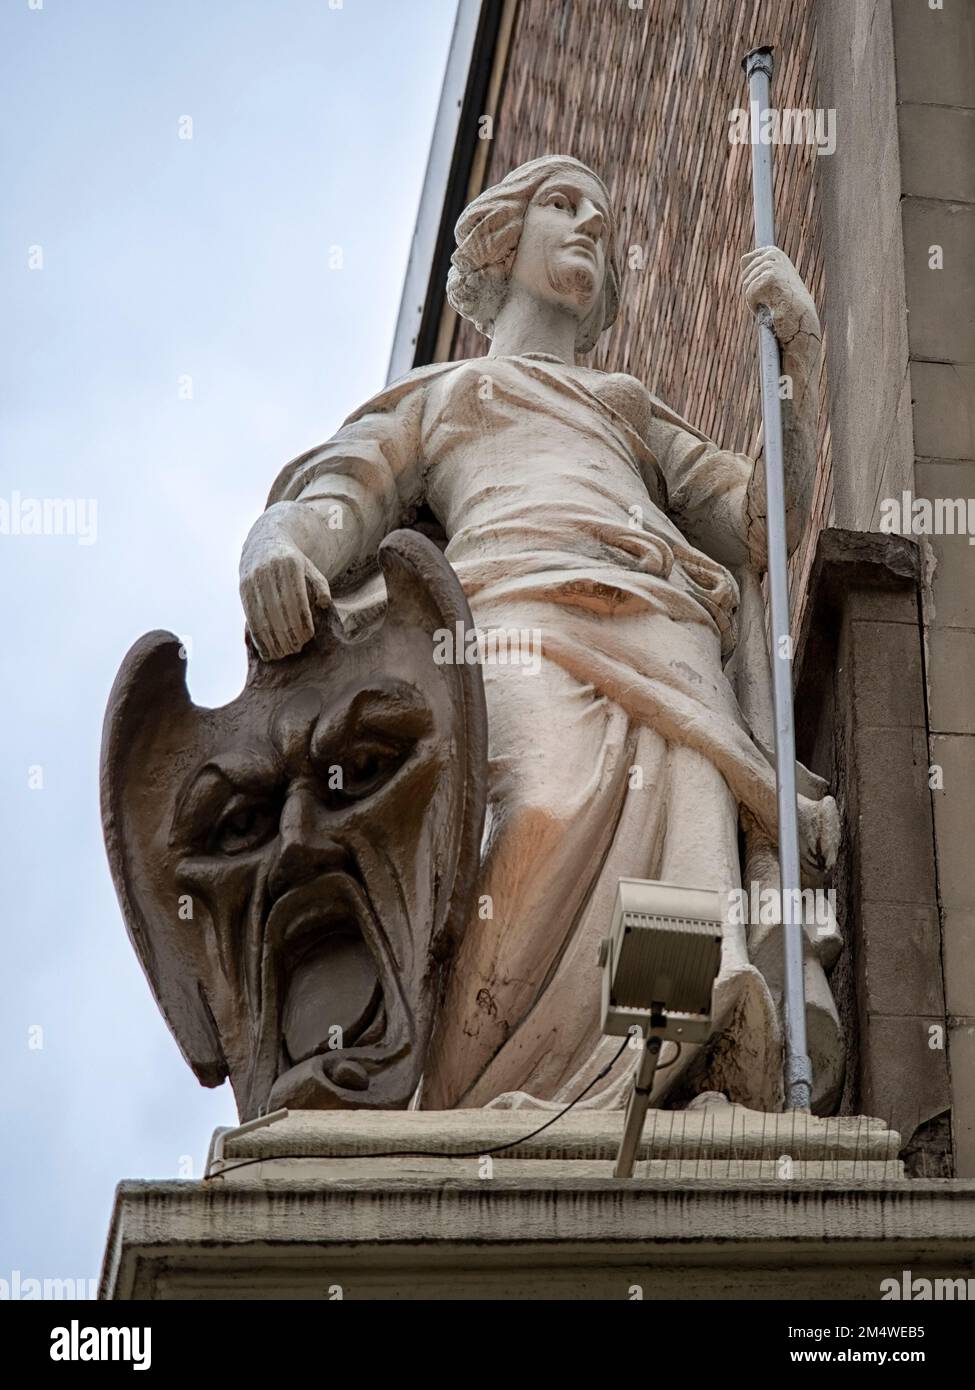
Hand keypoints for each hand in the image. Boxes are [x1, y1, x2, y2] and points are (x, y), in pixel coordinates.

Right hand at [239, 505, 331, 660]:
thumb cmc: (294, 563)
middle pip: (279, 608)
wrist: (265, 542)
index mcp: (290, 564)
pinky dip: (258, 635)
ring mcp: (253, 578)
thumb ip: (320, 586)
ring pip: (263, 614)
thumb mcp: (311, 569)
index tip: (308, 637)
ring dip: (272, 638)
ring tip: (282, 653)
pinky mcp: (242, 587)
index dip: (302, 620)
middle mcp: (269, 570)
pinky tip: (266, 649)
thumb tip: (323, 604)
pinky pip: (250, 616)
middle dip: (288, 632)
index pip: (297, 598)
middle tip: (296, 649)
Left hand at [741, 246, 819, 353]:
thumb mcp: (774, 277)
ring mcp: (771, 265)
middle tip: (769, 297)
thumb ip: (760, 267)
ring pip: (746, 285)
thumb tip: (743, 259)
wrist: (798, 315)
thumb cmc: (785, 300)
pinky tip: (770, 306)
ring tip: (772, 301)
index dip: (751, 279)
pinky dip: (756, 305)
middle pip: (745, 275)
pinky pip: (749, 294)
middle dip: (752, 291)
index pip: (745, 260)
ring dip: (755, 299)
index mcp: (773, 252)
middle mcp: (773, 254)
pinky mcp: (768, 277)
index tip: (765, 287)